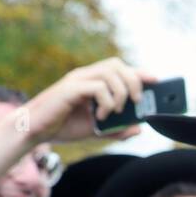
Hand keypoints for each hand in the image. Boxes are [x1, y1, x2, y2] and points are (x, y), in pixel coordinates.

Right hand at [22, 57, 151, 142]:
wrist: (38, 131)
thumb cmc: (65, 126)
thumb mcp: (98, 131)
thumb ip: (118, 129)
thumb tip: (138, 129)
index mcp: (93, 82)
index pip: (120, 69)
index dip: (140, 72)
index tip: (157, 80)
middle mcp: (86, 76)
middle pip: (118, 65)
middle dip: (135, 81)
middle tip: (138, 102)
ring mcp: (78, 81)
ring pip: (110, 73)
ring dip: (122, 93)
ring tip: (118, 111)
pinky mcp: (71, 89)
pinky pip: (98, 87)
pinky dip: (107, 103)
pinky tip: (101, 117)